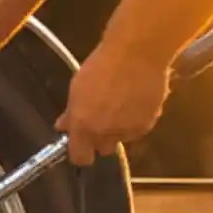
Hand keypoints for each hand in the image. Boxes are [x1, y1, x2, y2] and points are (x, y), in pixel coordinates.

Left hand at [56, 45, 171, 165]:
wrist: (137, 53)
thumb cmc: (101, 66)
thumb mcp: (77, 88)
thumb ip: (71, 114)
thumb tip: (62, 127)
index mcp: (84, 126)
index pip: (80, 158)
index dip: (80, 152)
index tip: (80, 143)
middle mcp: (106, 133)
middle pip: (103, 149)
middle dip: (100, 139)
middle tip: (100, 119)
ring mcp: (129, 130)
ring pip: (121, 138)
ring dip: (119, 128)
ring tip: (120, 103)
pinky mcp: (149, 122)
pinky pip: (138, 129)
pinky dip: (136, 120)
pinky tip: (134, 101)